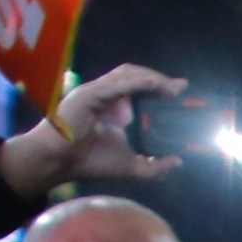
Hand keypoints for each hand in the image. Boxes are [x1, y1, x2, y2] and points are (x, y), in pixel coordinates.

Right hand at [0, 64, 184, 198]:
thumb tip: (177, 162)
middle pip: (134, 76)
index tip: (180, 92)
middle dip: (158, 79)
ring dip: (151, 77)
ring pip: (126, 75)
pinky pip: (116, 84)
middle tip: (180, 87)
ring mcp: (96, 92)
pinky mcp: (89, 93)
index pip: (138, 88)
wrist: (61, 163)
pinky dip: (137, 82)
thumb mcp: (130, 166)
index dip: (158, 87)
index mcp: (114, 108)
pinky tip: (154, 85)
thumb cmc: (90, 162)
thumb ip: (154, 166)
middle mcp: (106, 96)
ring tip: (171, 87)